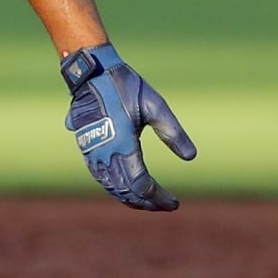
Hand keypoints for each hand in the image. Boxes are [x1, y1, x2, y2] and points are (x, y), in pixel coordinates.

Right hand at [59, 44, 196, 210]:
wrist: (91, 72)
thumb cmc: (125, 86)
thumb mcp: (155, 106)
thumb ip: (172, 132)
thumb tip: (192, 157)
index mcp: (123, 144)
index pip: (141, 184)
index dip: (158, 197)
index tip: (174, 203)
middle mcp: (104, 154)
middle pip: (126, 191)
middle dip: (147, 202)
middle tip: (166, 205)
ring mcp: (92, 153)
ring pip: (112, 187)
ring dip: (131, 198)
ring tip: (150, 201)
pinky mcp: (86, 148)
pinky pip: (101, 177)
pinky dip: (117, 188)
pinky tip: (128, 188)